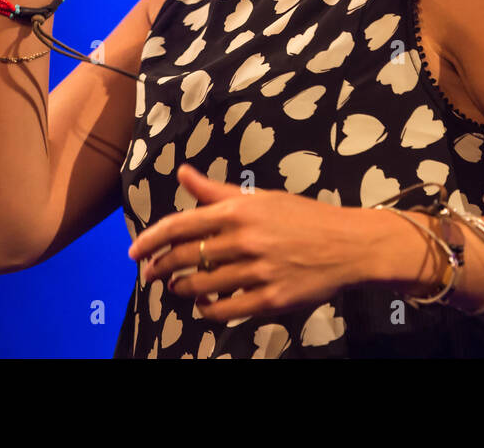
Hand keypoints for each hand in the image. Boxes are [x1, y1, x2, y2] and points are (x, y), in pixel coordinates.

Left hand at [127, 164, 370, 321]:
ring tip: (177, 288)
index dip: (151, 240)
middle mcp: (243, 241)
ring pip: (202, 287)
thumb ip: (217, 191)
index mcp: (238, 212)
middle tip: (150, 274)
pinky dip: (207, 311)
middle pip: (185, 258)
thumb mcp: (261, 198)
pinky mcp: (270, 299)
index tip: (135, 252)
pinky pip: (225, 311)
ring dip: (182, 290)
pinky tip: (204, 307)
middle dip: (160, 268)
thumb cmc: (302, 216)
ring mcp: (257, 272)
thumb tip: (183, 173)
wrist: (348, 244)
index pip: (180, 226)